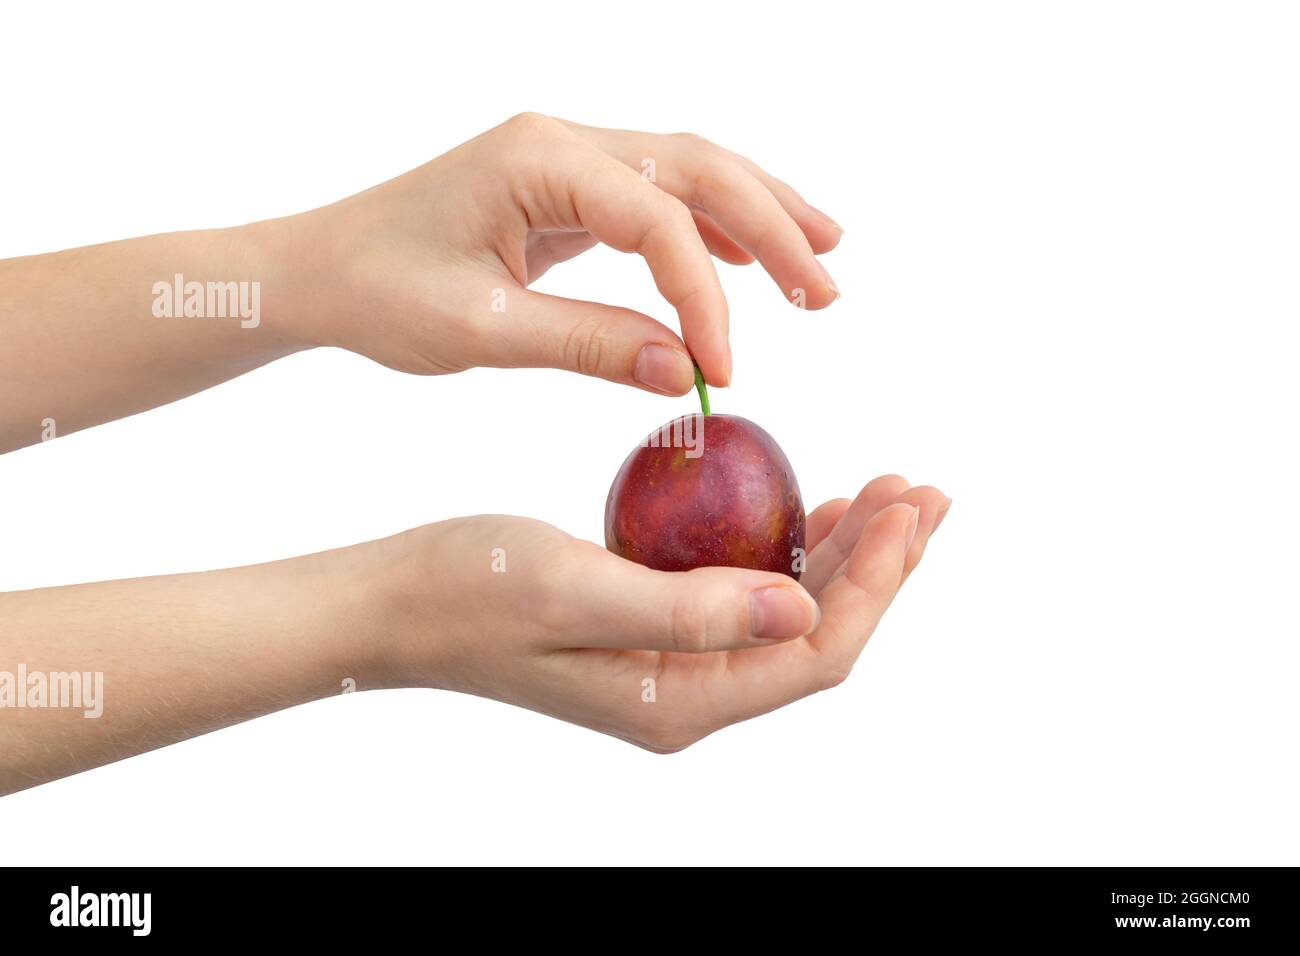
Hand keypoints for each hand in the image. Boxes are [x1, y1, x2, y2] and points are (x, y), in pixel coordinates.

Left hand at [287, 113, 842, 393]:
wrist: (319, 270)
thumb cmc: (380, 292)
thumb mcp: (483, 330)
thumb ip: (589, 344)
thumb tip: (685, 372)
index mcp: (538, 160)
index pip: (656, 220)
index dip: (703, 298)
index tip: (725, 370)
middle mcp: (562, 142)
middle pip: (698, 168)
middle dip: (773, 226)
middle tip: (828, 292)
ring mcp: (565, 159)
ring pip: (688, 173)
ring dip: (759, 215)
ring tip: (822, 260)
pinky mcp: (564, 188)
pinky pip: (656, 198)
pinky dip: (709, 230)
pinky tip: (750, 260)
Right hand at [373, 476, 948, 751]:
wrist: (394, 602)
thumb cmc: (468, 587)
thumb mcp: (576, 590)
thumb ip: (691, 610)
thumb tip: (804, 617)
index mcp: (679, 700)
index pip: (812, 653)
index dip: (874, 584)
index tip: (908, 506)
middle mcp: (687, 694)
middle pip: (815, 637)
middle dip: (881, 566)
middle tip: (925, 490)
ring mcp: (671, 667)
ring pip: (788, 616)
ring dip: (845, 555)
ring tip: (891, 493)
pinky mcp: (652, 632)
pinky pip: (745, 597)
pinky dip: (787, 550)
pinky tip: (809, 508)